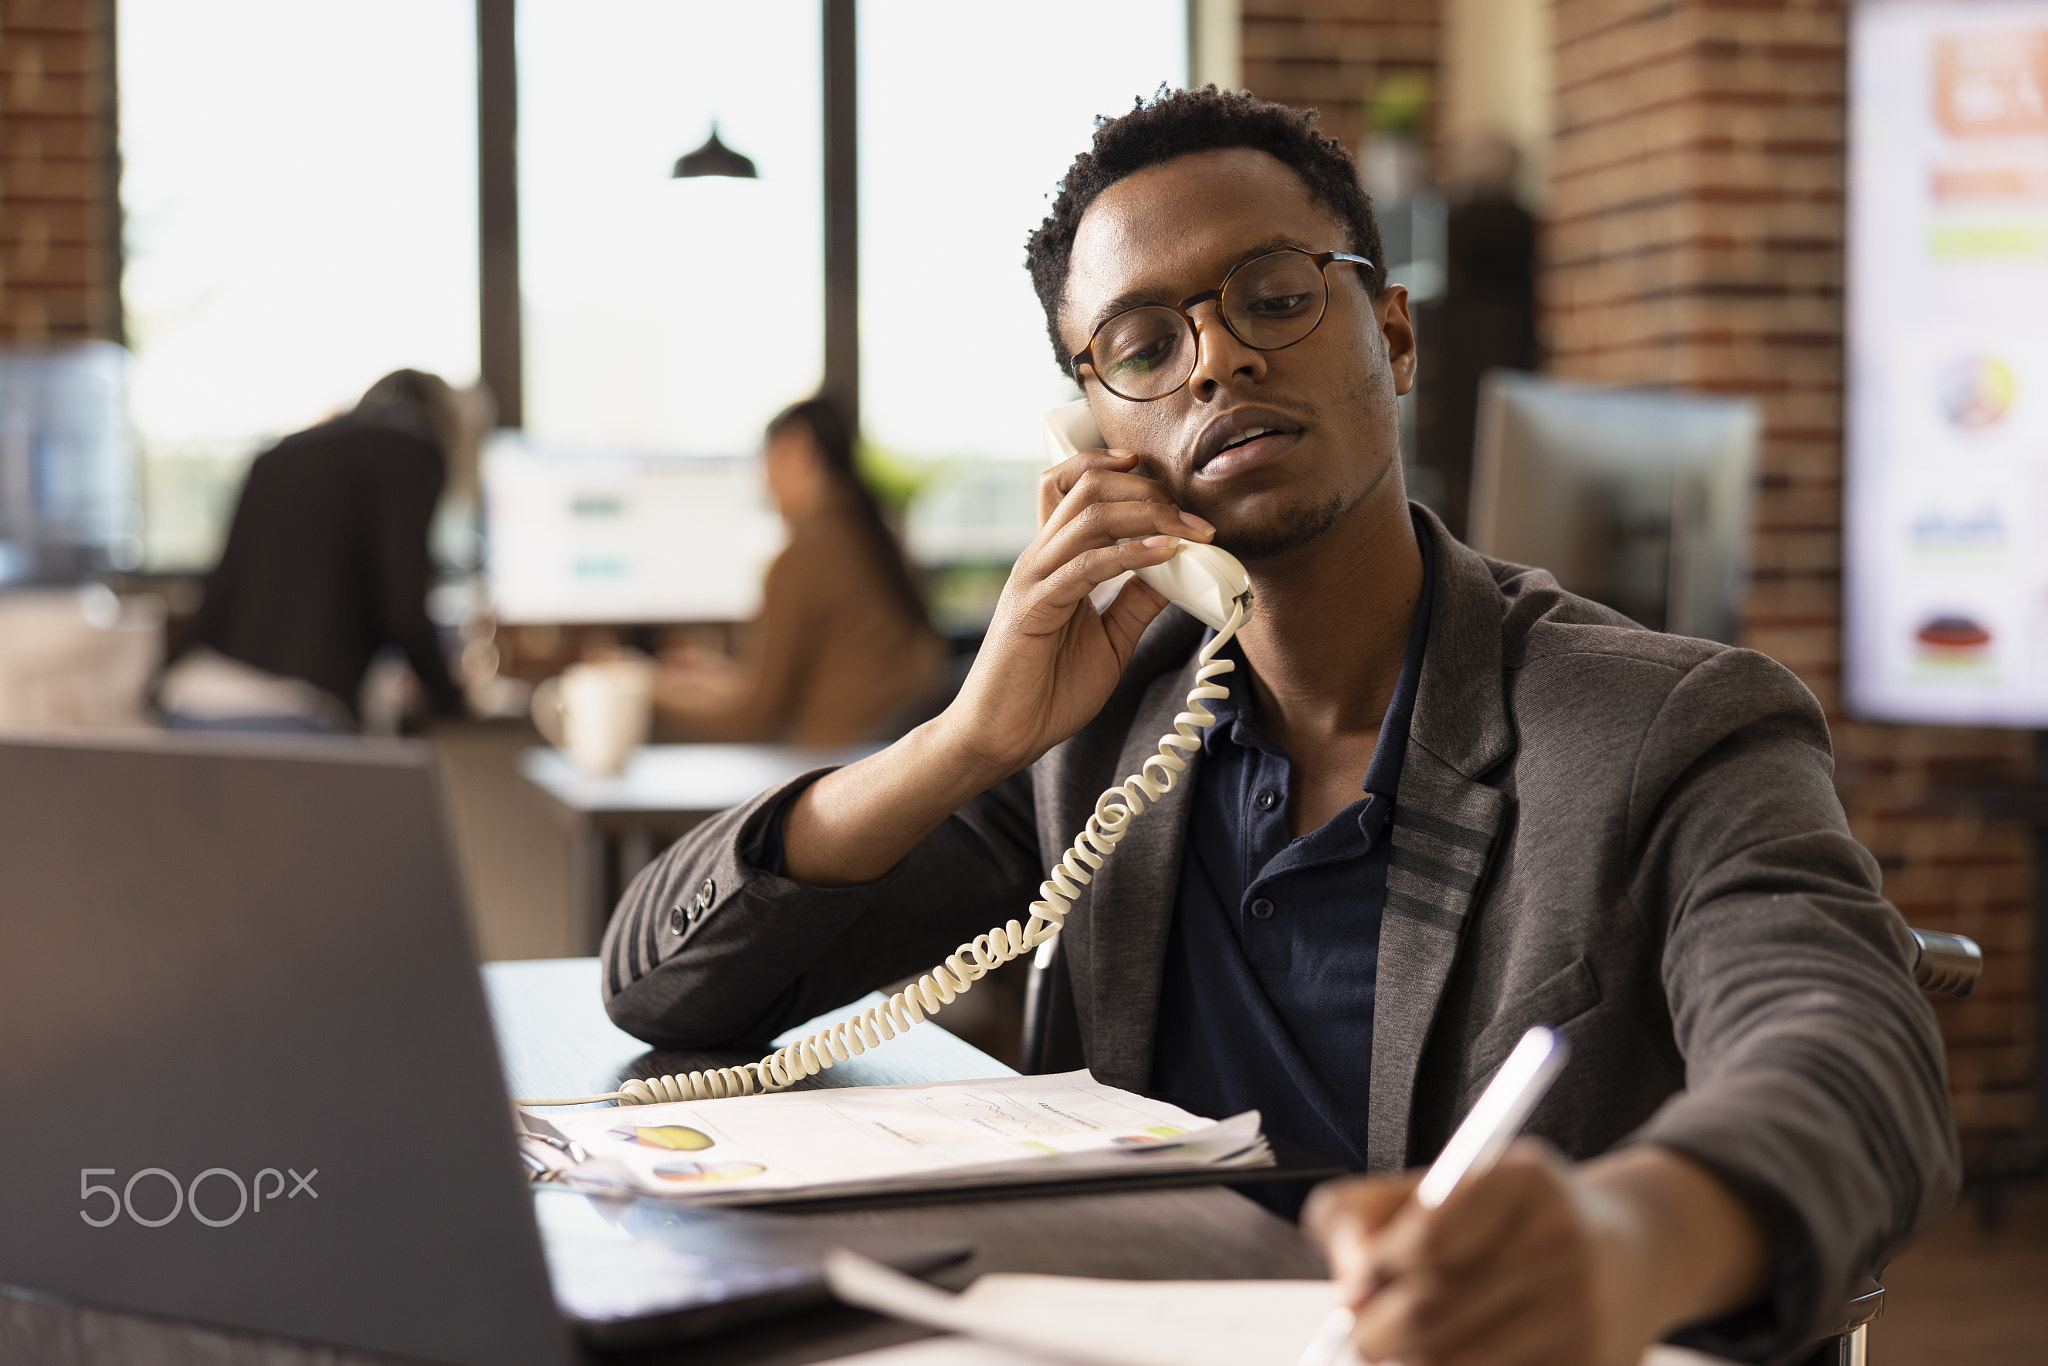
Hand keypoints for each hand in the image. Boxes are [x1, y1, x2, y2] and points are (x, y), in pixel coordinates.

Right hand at [935, 445, 1213, 778]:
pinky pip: (1088, 565)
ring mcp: (1034, 578)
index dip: (1114, 469)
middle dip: (1148, 490)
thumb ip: (1136, 602)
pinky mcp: (1035, 606)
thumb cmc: (1047, 691)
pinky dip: (1133, 554)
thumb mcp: (1110, 640)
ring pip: (1090, 514)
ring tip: (1192, 533)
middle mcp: (1040, 558)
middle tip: (1196, 520)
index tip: (1167, 483)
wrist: (1004, 736)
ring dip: (1150, 515)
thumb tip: (1177, 571)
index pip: (1070, 485)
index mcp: (1053, 560)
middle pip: (1087, 487)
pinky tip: (1167, 554)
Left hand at [1304, 1141, 1771, 1365]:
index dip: (1373, 1271)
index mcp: (1524, 1180)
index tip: (1356, 1287)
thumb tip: (1348, 1277)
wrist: (1632, 1254)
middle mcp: (1561, 1243)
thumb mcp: (1449, 1185)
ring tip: (1417, 1347)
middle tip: (1366, 1336)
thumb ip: (1370, 1210)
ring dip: (1414, 1362)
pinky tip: (1473, 1352)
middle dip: (1375, 1334)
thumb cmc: (1511, 1218)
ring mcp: (1582, 1313)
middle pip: (1428, 1313)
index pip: (1424, 1239)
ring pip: (1451, 1363)